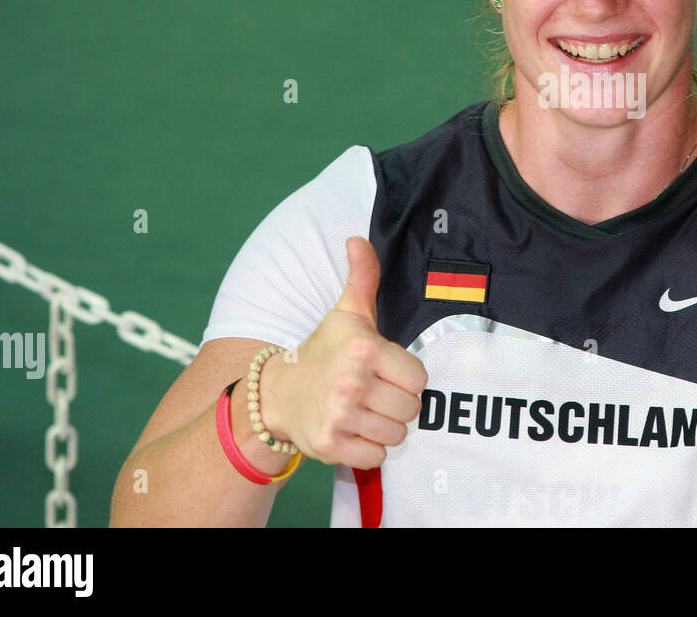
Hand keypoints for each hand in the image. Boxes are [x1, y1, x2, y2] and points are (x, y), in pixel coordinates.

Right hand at [258, 237, 427, 468]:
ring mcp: (341, 417)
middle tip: (376, 394)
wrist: (276, 394)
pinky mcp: (331, 446)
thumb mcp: (346, 313)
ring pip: (397, 434)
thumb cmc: (322, 352)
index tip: (387, 373)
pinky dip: (370, 449)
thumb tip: (358, 239)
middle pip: (412, 409)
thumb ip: (363, 277)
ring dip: (386, 427)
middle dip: (398, 404)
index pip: (419, 378)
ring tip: (365, 411)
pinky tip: (355, 430)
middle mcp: (352, 383)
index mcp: (364, 349)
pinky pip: (377, 456)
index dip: (406, 377)